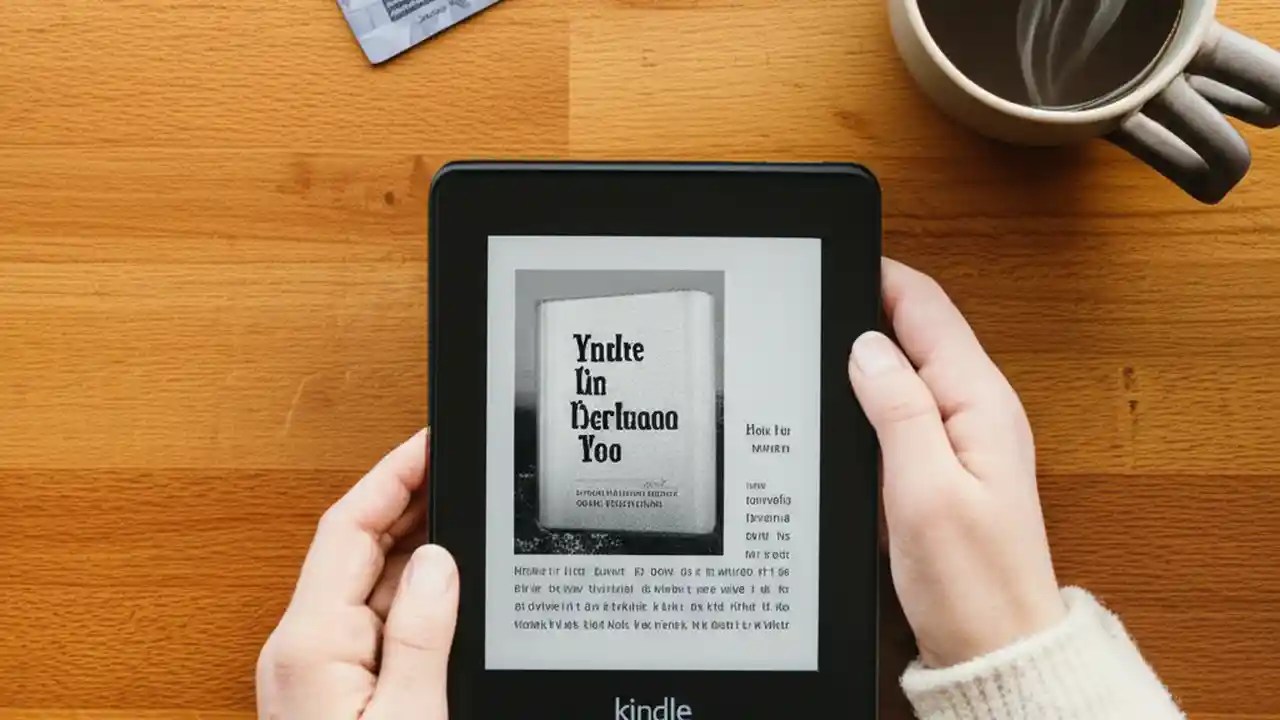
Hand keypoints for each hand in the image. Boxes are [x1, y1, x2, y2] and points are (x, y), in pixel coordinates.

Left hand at [256, 429, 458, 719]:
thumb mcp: (408, 717)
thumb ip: (421, 638)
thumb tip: (436, 562)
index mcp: (310, 644)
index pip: (347, 529)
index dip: (390, 476)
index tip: (428, 444)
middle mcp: (303, 647)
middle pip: (356, 546)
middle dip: (409, 501)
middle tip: (459, 471)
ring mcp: (315, 665)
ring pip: (369, 581)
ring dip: (414, 546)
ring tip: (464, 517)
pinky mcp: (334, 685)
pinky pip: (374, 617)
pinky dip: (412, 589)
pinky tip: (447, 584)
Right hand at [847, 259, 1065, 667]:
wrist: (993, 647)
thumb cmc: (969, 583)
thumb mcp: (923, 489)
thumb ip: (896, 407)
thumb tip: (865, 345)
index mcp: (979, 401)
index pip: (927, 307)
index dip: (880, 275)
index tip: (834, 261)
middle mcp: (976, 408)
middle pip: (916, 329)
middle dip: (867, 306)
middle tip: (811, 301)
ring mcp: (961, 435)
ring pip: (906, 366)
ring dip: (868, 349)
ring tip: (818, 337)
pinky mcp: (943, 462)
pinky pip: (903, 405)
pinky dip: (871, 392)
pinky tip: (842, 399)